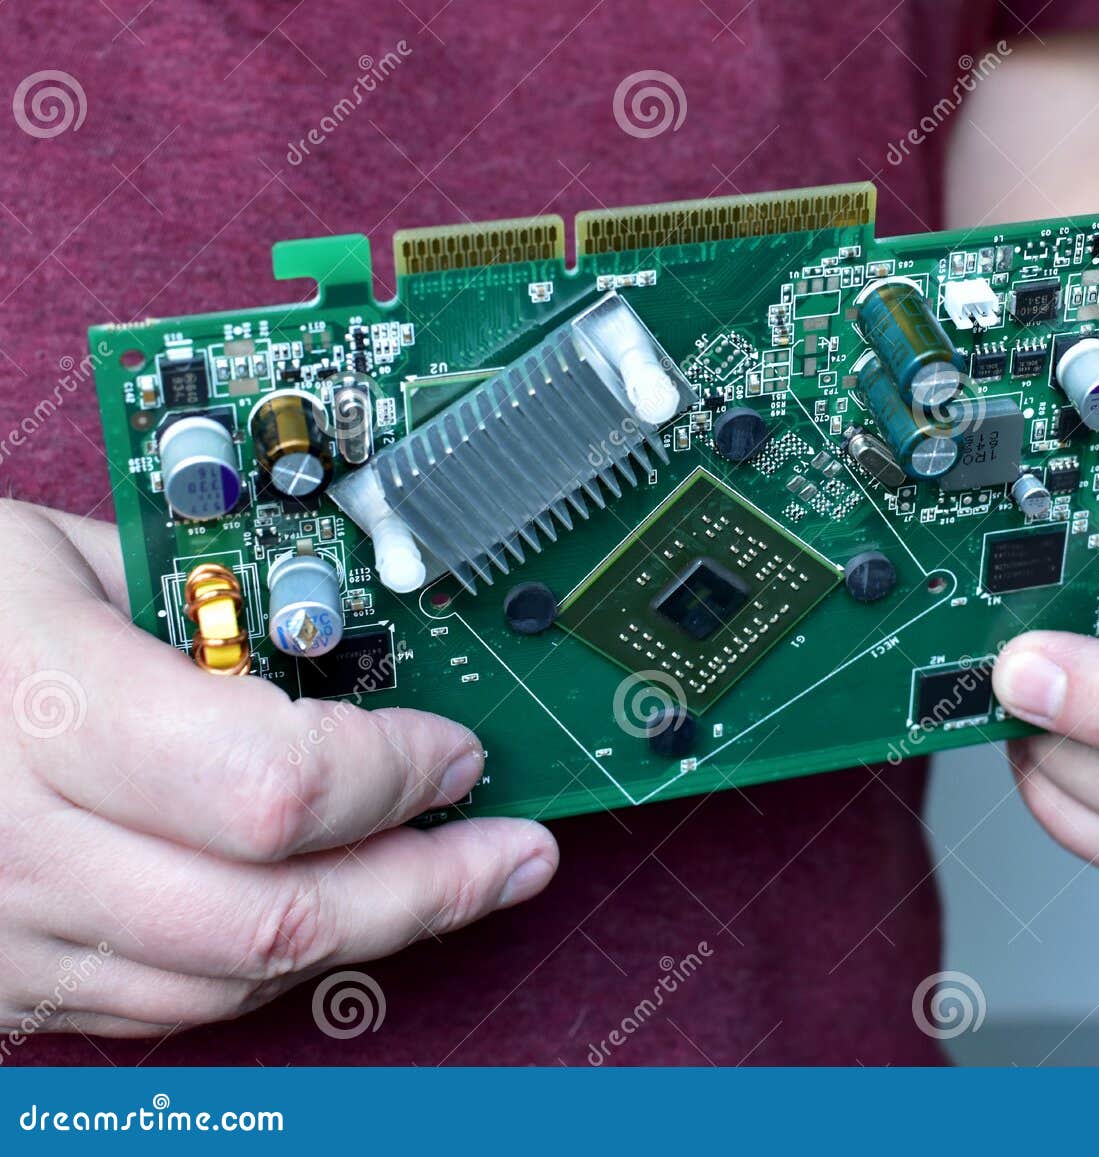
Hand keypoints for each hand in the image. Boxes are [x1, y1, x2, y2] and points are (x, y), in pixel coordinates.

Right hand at [0, 499, 557, 1037]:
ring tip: (452, 886)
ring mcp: (2, 932)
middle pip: (279, 918)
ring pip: (232, 984)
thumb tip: (328, 630)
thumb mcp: (45, 550)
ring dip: (371, 938)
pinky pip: (163, 1007)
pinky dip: (267, 969)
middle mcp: (18, 844)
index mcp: (43, 708)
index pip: (276, 787)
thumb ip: (189, 597)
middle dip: (431, 890)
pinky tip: (328, 917)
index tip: (459, 745)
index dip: (396, 775)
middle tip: (516, 853)